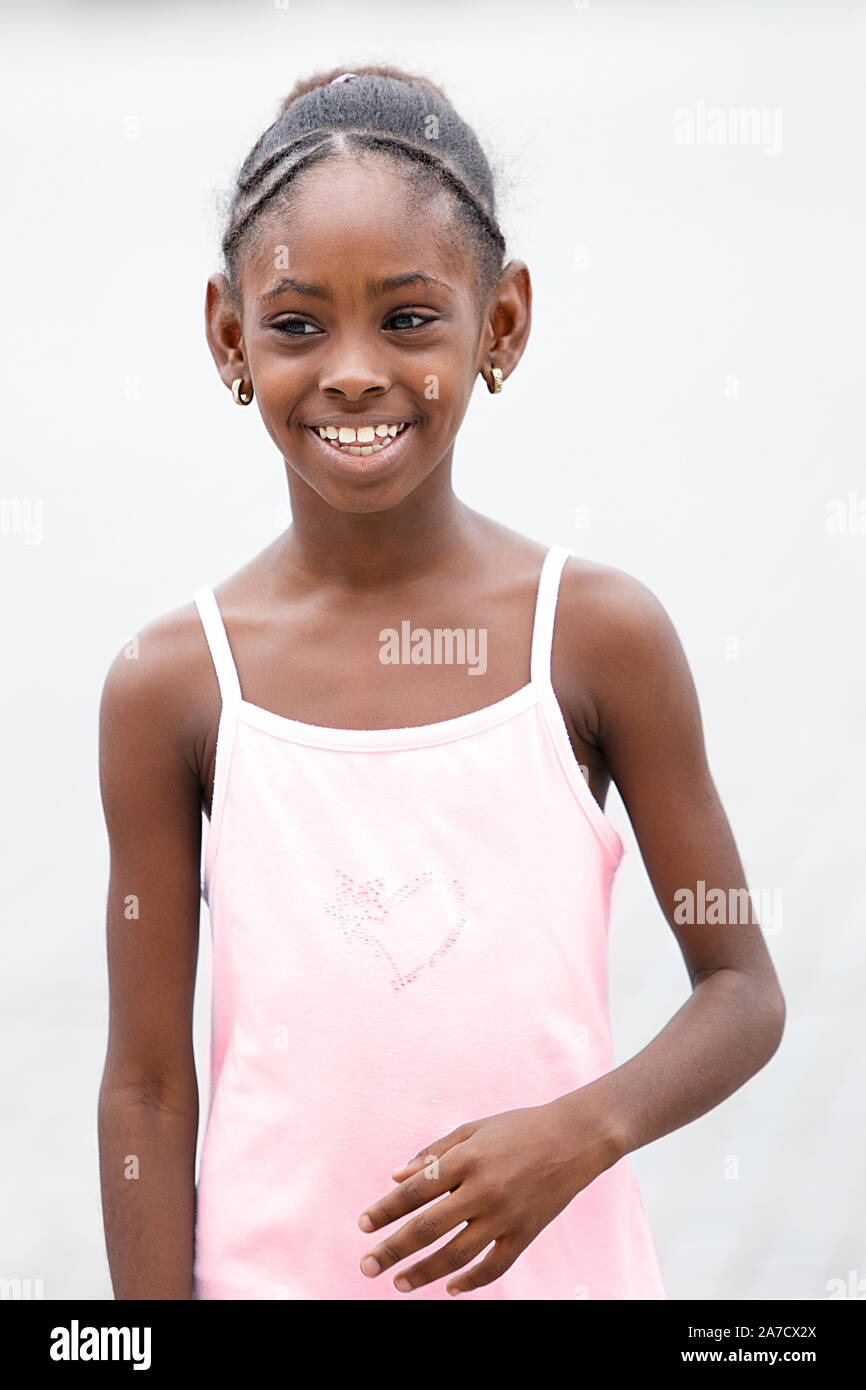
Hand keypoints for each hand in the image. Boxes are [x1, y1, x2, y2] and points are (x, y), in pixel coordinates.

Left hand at [356, 1096, 617, 1295]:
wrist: (575, 1138)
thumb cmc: (517, 1128)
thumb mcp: (473, 1130)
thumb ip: (433, 1154)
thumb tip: (395, 1178)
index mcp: (467, 1157)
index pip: (416, 1190)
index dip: (385, 1209)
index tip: (362, 1225)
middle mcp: (484, 1188)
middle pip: (429, 1227)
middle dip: (393, 1249)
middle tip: (367, 1267)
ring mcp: (507, 1214)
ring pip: (458, 1254)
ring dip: (425, 1273)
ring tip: (399, 1284)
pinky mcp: (526, 1232)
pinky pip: (495, 1266)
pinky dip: (471, 1281)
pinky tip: (450, 1288)